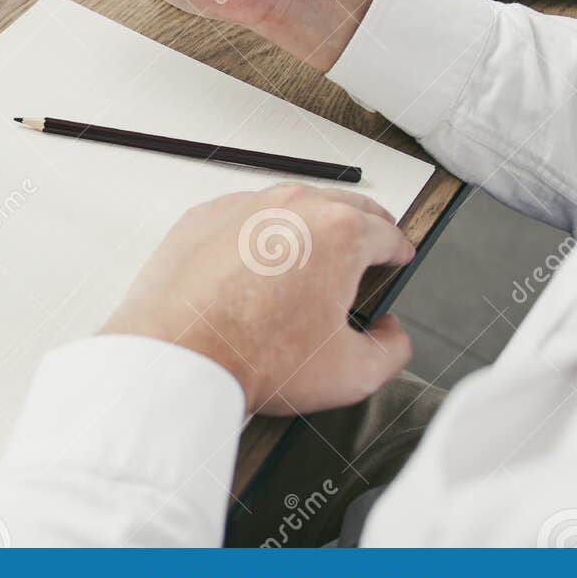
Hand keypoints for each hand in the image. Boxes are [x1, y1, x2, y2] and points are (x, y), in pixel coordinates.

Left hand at [101, 184, 414, 414]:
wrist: (177, 354)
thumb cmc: (252, 357)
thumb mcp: (351, 372)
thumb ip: (391, 350)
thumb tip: (390, 334)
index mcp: (339, 232)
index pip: (389, 234)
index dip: (399, 254)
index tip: (396, 261)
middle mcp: (293, 206)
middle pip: (346, 207)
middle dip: (363, 230)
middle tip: (365, 254)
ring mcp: (244, 205)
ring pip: (293, 206)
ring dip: (310, 227)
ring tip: (312, 263)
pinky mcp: (205, 216)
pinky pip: (244, 216)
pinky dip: (257, 235)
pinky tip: (257, 268)